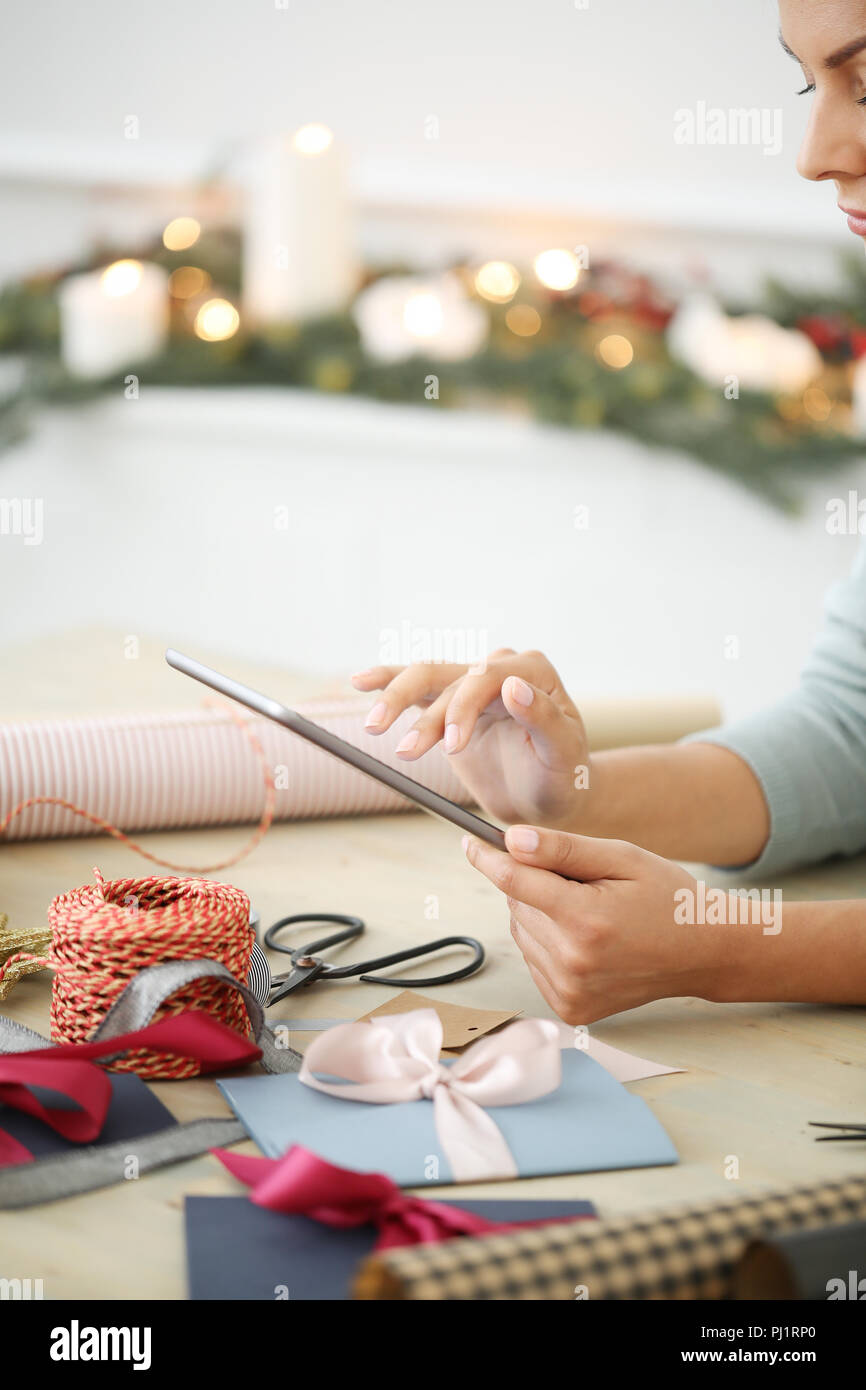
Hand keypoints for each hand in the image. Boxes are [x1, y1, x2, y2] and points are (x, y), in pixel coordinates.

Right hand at [351, 649, 588, 828]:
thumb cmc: (564, 775)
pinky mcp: (450, 702)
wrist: (548, 795)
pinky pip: (416, 689)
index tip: (451, 746)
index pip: (488, 676)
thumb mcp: (563, 753)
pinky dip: (387, 684)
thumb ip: (543, 718)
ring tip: (374, 727)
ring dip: (396, 699)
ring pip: (426, 678)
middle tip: (403, 744)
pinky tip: (360, 683)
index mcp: (533, 672)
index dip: (464, 707)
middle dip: (420, 703)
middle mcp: (501, 668)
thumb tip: (513, 686)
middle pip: (450, 673)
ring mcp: (473, 682)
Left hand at [464, 824, 725, 1022]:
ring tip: (588, 911)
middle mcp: (573, 962)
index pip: (514, 882)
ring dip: (539, 914)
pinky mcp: (570, 1008)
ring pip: (521, 933)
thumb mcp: (621, 858)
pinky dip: (547, 943)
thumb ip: (563, 849)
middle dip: (533, 883)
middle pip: (516, 905)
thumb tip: (512, 841)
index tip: (469, 841)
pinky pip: (534, 961)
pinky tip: (585, 939)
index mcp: (586, 920)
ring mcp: (570, 992)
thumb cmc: (666, 898)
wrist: (702, 954)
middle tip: (577, 881)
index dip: (488, 857)